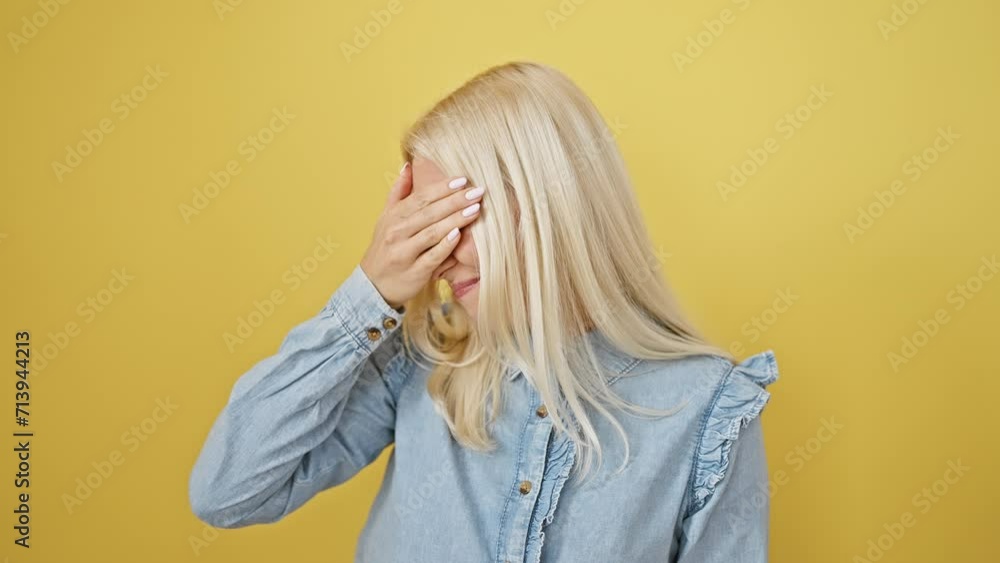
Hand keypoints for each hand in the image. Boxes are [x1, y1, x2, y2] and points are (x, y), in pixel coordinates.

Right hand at [360, 162, 483, 309]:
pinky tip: (458, 234)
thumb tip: (409, 166)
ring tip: (475, 209)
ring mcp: (404, 253)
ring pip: (432, 233)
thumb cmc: (384, 248)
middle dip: (455, 201)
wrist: (372, 285)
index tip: (463, 180)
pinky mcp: (414, 272)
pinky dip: (445, 245)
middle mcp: (396, 233)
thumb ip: (398, 192)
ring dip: (455, 219)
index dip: (442, 188)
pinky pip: (432, 257)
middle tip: (478, 192)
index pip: (420, 198)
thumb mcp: (385, 218)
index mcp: (393, 217)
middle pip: (429, 213)